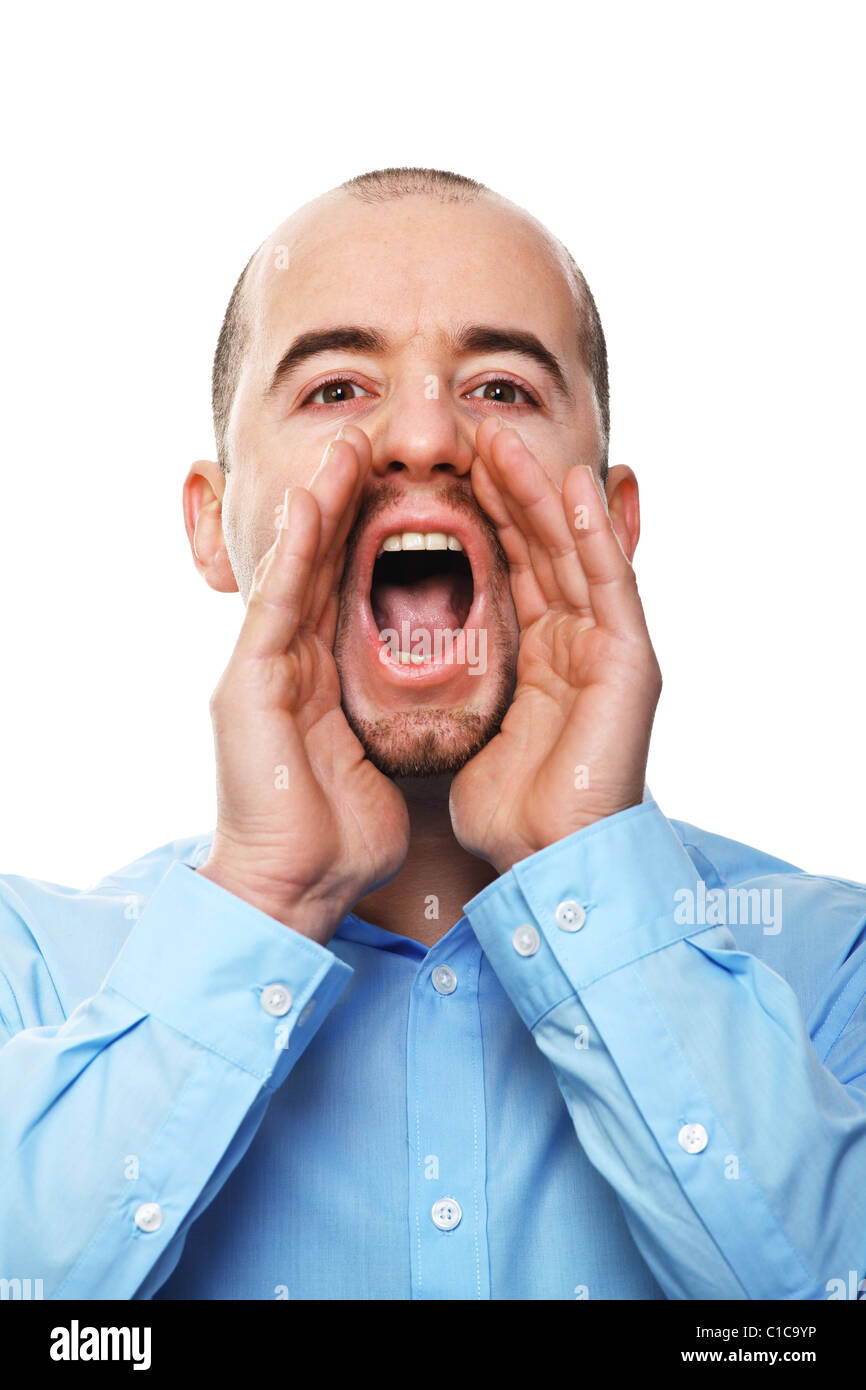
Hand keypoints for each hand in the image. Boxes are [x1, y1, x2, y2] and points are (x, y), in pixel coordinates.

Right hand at [198, 427, 409, 941]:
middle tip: (370, 445)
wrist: (293, 891)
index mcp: (316, 681)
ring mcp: (260, 671)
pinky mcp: (248, 685)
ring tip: (345, 449)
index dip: (372, 539)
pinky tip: (314, 501)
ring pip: (295, 572)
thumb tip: (429, 710)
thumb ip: (392, 723)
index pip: (346, 592)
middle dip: (344, 504)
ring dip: (320, 506)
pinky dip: (296, 551)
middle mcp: (284, 665)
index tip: (407, 493)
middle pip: (319, 568)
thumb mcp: (381, 762)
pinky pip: (277, 604)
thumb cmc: (339, 840)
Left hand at [449, 418, 661, 874]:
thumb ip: (445, 686)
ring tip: (502, 441)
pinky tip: (571, 484)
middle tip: (465, 439)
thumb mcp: (460, 733)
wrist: (547, 864)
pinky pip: (611, 582)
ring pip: (569, 552)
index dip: (474, 523)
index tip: (435, 478)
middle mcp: (572, 645)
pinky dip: (594, 531)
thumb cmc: (505, 815)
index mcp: (534, 660)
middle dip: (502, 492)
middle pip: (535, 550)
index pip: (502, 573)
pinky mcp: (631, 661)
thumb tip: (394, 661)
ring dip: (538, 494)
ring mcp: (605, 650)